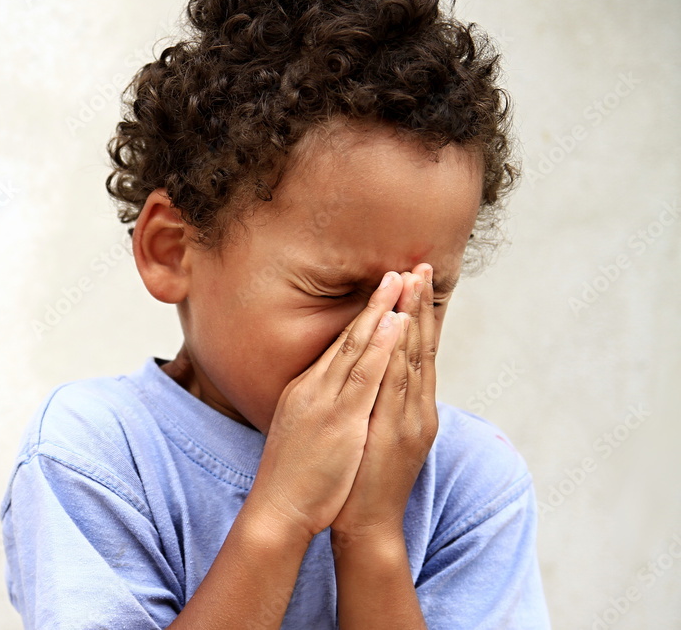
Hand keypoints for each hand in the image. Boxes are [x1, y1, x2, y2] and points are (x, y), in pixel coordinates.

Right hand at [244, 271, 408, 544]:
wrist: (278, 507)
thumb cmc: (293, 477)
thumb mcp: (301, 431)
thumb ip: (316, 408)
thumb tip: (332, 398)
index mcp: (307, 390)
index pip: (340, 345)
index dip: (364, 316)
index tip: (384, 290)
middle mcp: (313, 387)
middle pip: (349, 336)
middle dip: (376, 301)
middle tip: (398, 270)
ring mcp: (323, 400)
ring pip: (357, 346)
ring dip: (381, 311)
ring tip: (402, 281)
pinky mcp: (336, 418)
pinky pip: (363, 375)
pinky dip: (380, 346)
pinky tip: (395, 323)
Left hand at [329, 264, 438, 541]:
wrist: (367, 524)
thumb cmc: (365, 478)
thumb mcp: (377, 432)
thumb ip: (382, 402)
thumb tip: (378, 376)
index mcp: (411, 406)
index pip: (416, 350)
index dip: (417, 313)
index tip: (416, 277)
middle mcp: (415, 408)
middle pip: (419, 346)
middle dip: (420, 304)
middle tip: (422, 264)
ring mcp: (407, 419)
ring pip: (411, 358)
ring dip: (413, 317)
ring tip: (414, 280)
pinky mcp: (395, 432)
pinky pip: (396, 384)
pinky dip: (398, 353)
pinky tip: (398, 326)